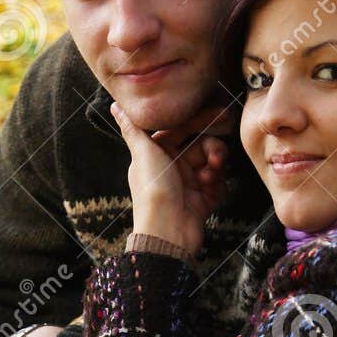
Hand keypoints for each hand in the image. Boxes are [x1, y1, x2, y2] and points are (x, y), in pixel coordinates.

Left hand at [110, 101, 225, 255]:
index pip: (182, 129)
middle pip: (202, 145)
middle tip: (217, 157)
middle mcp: (173, 166)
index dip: (200, 120)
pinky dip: (217, 185)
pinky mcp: (203, 198)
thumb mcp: (142, 153)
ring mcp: (189, 182)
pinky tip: (210, 189)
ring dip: (215, 167)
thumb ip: (132, 127)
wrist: (168, 230)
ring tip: (209, 177)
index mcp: (158, 153)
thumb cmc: (153, 191)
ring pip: (213, 163)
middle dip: (212, 149)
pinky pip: (219, 182)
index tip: (221, 113)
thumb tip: (115, 106)